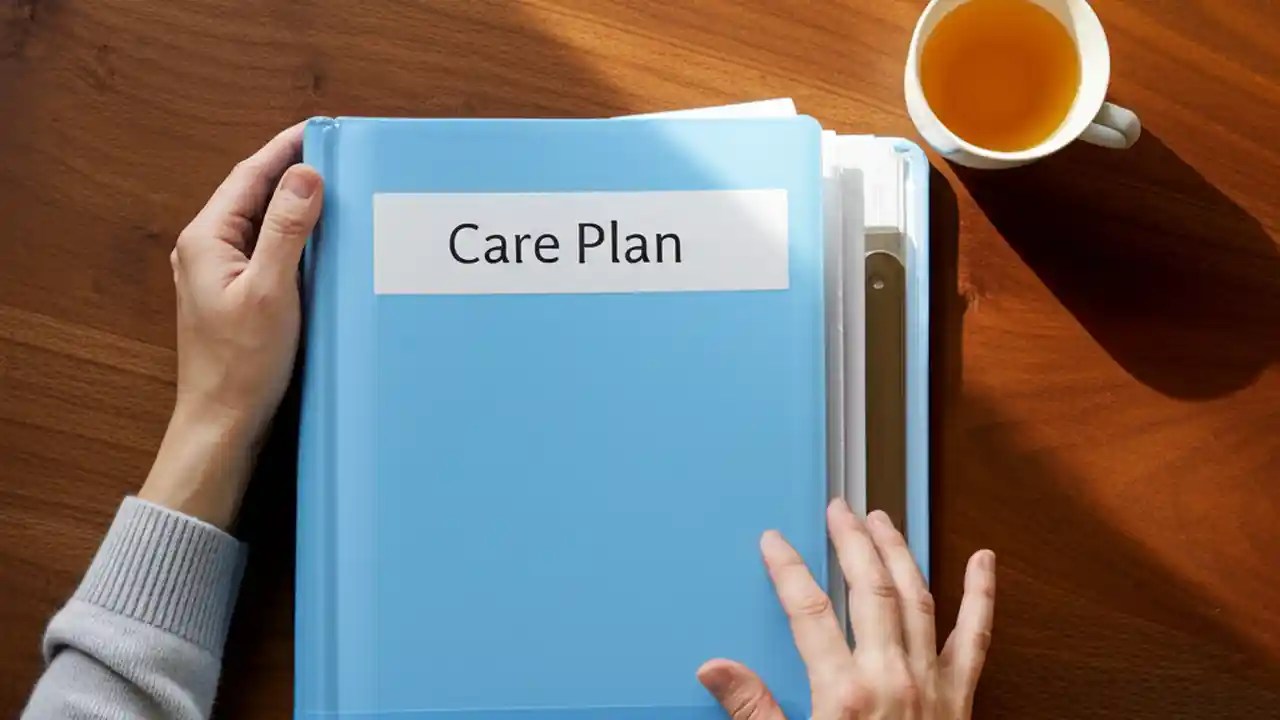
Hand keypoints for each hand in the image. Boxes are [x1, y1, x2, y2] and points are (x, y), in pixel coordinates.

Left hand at [139, 123, 322, 527]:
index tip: (323, 130)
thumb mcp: (272, 291)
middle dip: (295, 172)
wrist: (223, 422)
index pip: (249, 175)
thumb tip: (306, 175)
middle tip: (341, 156)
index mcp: (206, 240)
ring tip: (339, 191)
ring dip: (297, 206)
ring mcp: (220, 274)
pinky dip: (296, 238)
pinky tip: (323, 243)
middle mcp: (207, 250)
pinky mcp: (237, 296)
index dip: (286, 149)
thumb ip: (287, 230)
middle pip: (255, 195)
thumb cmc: (242, 365)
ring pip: (263, 223)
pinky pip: (268, 251)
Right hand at [697, 499, 995, 719]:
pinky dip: (982, 596)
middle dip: (851, 541)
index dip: (787, 568)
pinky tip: (984, 563)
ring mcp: (931, 683)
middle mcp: (891, 677)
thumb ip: (753, 709)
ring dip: (900, 552)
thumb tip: (714, 669)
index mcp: (844, 692)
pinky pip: (975, 636)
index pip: (807, 609)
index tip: (774, 542)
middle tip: (839, 510)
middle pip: (870, 587)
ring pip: (918, 597)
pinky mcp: (960, 697)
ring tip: (885, 520)